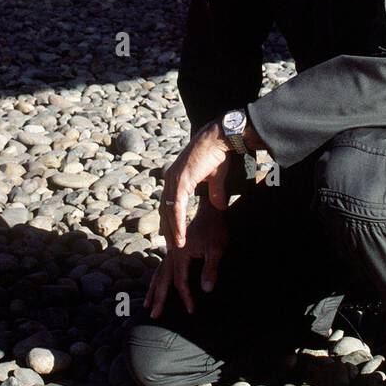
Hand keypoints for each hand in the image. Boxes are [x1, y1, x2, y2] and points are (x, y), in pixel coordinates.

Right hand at [144, 198, 228, 317]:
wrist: (210, 208)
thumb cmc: (215, 228)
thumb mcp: (217, 248)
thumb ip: (210, 268)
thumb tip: (206, 290)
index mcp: (180, 253)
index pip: (180, 281)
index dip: (186, 297)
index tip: (191, 310)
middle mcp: (172, 251)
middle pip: (163, 279)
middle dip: (158, 297)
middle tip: (154, 315)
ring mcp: (172, 249)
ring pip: (159, 272)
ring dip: (154, 289)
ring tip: (148, 303)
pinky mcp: (175, 247)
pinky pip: (163, 266)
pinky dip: (158, 278)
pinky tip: (157, 283)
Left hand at [159, 121, 231, 249]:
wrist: (220, 138)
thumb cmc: (218, 153)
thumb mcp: (215, 178)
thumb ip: (214, 193)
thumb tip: (220, 207)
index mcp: (176, 176)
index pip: (168, 202)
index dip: (169, 220)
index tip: (171, 235)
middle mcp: (171, 177)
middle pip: (165, 209)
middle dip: (168, 229)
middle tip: (171, 246)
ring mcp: (174, 179)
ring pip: (169, 211)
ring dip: (172, 231)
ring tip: (176, 247)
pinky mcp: (181, 181)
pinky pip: (176, 207)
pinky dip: (178, 223)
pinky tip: (181, 236)